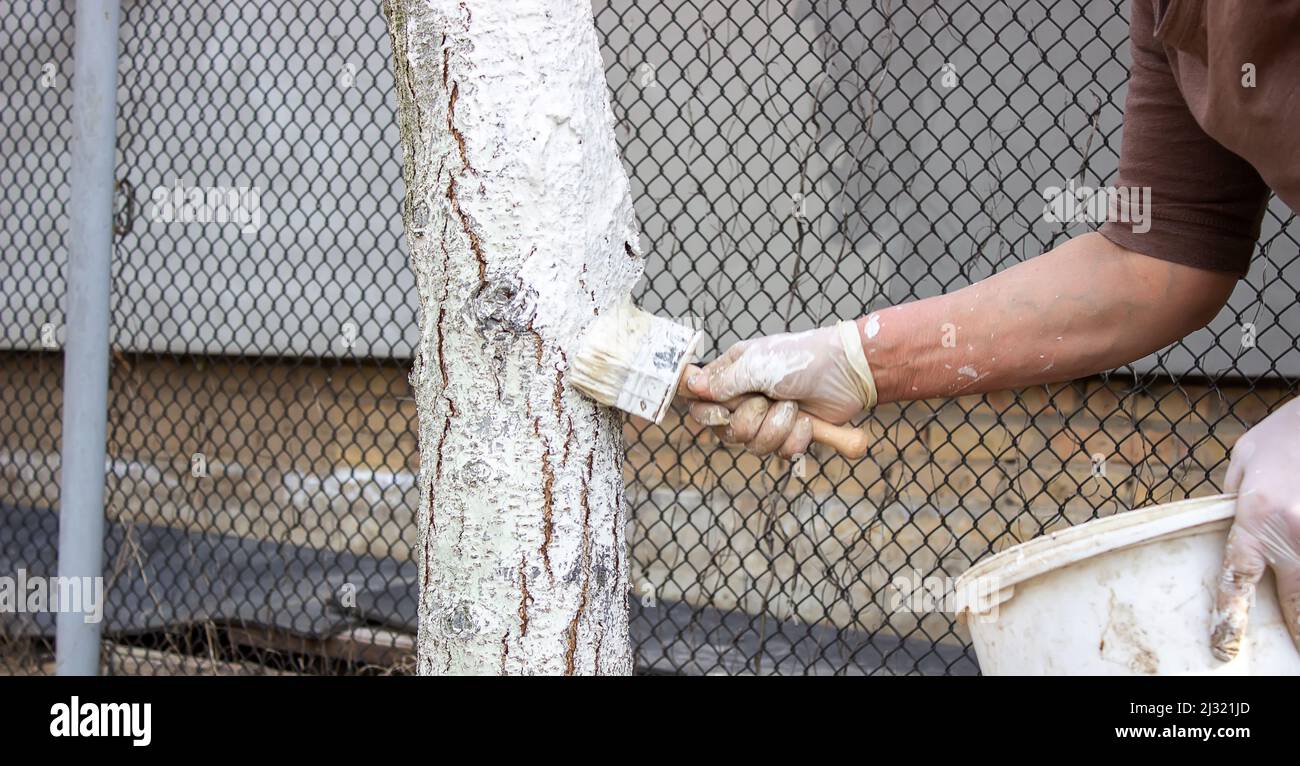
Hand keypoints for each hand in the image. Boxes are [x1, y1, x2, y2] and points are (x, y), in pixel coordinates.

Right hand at [684, 321, 874, 456]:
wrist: (849, 374)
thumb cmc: (803, 359)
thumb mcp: (758, 365)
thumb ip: (723, 381)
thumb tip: (688, 385)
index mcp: (733, 375)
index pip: (702, 403)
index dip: (709, 415)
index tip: (723, 413)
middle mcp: (746, 399)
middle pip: (726, 431)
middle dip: (751, 421)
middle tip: (768, 402)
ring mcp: (768, 419)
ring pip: (753, 446)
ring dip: (777, 428)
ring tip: (794, 408)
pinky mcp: (789, 435)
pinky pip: (780, 453)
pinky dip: (796, 439)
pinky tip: (807, 422)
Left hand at [1213, 397, 1299, 660]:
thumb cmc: (1284, 434)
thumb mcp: (1243, 460)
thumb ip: (1234, 498)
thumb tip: (1230, 525)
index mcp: (1257, 515)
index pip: (1238, 576)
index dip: (1232, 615)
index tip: (1226, 644)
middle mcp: (1293, 531)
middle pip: (1295, 597)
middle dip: (1296, 628)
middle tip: (1293, 651)